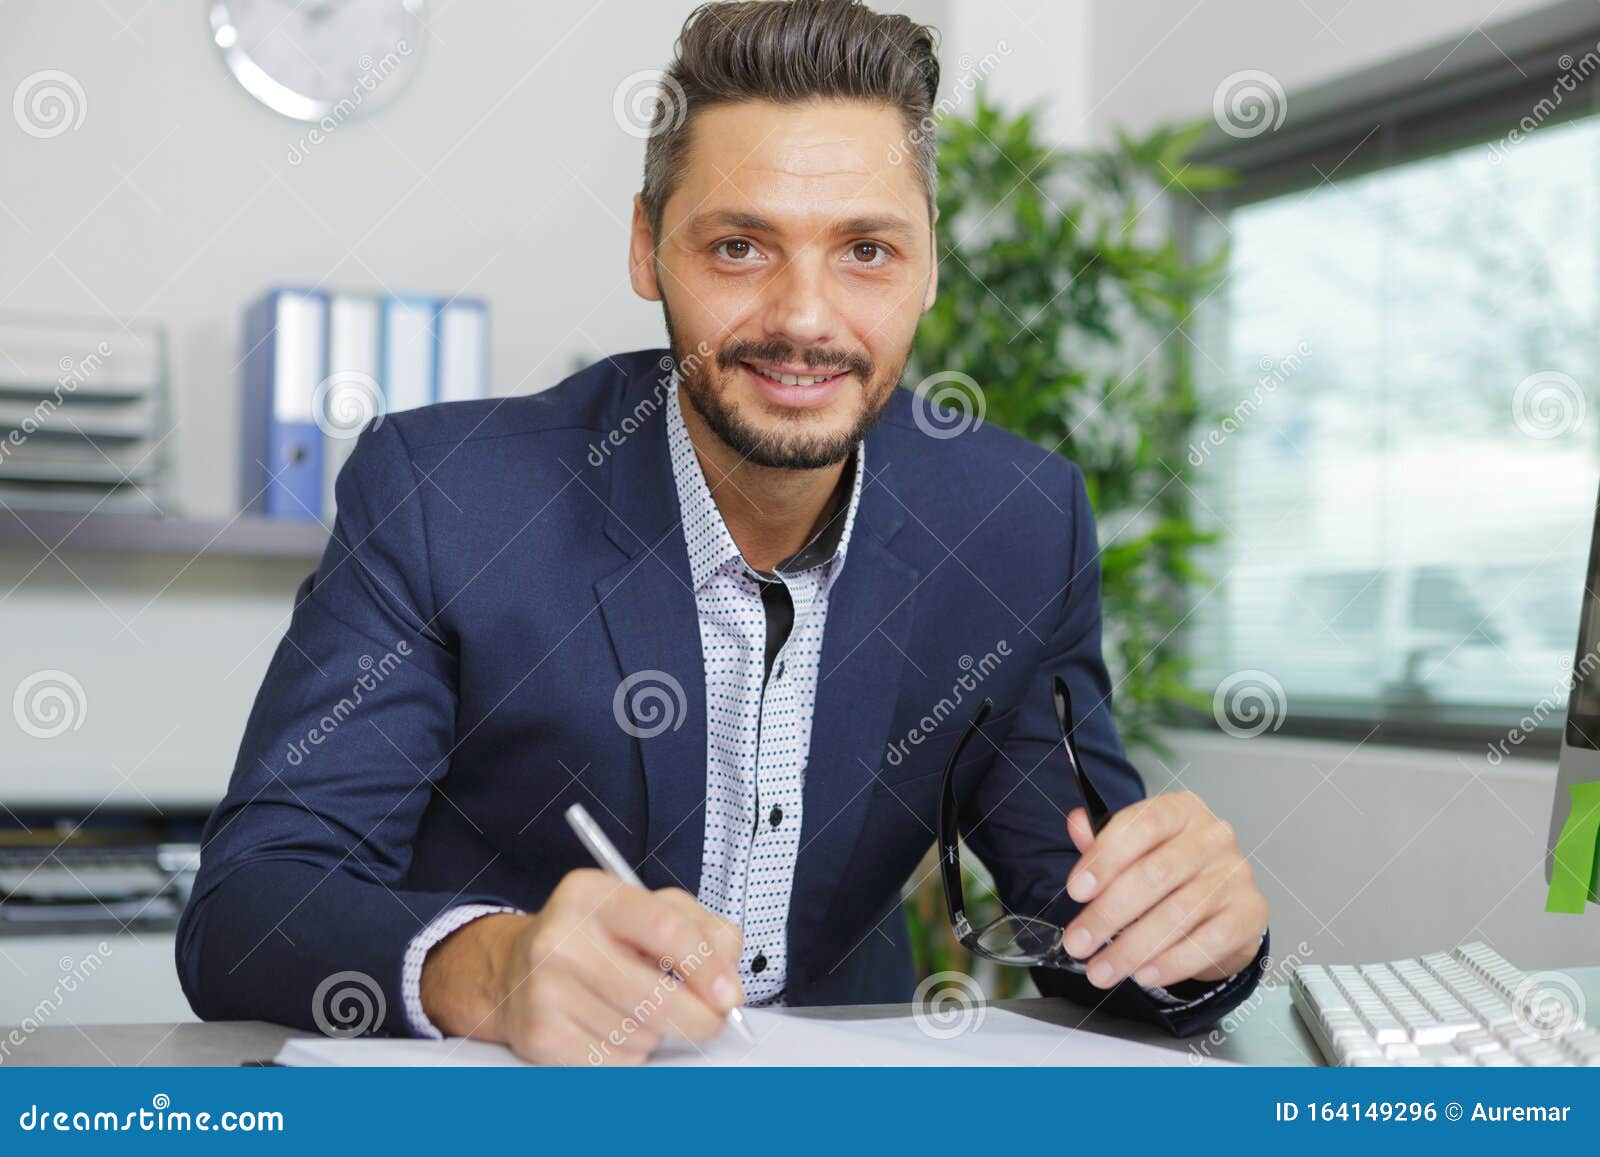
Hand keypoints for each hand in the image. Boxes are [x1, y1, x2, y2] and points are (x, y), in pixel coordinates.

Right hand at [420, 868, 743, 1064]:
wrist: (514, 970)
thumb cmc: (595, 937)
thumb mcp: (645, 910)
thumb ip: (702, 930)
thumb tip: (728, 983)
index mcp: (592, 894)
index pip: (665, 928)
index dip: (708, 966)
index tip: (730, 994)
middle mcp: (561, 937)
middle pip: (655, 995)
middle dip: (698, 1018)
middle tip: (712, 1020)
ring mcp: (545, 989)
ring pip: (639, 1033)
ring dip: (657, 1032)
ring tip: (638, 1009)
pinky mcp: (540, 1035)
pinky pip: (615, 1061)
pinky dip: (630, 1053)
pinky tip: (614, 1028)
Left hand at [1061, 789, 1266, 990]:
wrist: (1223, 901)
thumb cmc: (1172, 870)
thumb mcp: (1136, 848)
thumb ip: (1104, 838)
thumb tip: (1078, 823)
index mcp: (1181, 810)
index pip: (1142, 824)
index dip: (1105, 858)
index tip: (1076, 890)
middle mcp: (1213, 837)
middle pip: (1155, 874)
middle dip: (1108, 913)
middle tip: (1078, 943)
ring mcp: (1234, 874)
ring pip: (1178, 914)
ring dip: (1132, 948)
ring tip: (1101, 970)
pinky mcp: (1250, 912)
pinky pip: (1209, 942)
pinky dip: (1172, 962)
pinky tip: (1144, 974)